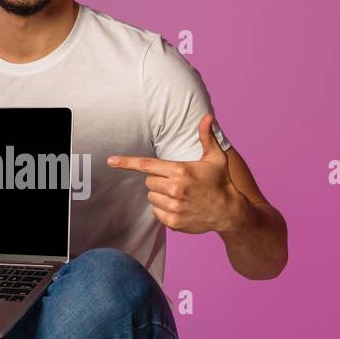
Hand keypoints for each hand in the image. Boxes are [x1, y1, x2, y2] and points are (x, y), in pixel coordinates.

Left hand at [107, 115, 244, 234]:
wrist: (229, 212)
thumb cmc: (221, 182)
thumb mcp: (216, 158)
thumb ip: (207, 137)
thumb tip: (207, 116)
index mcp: (180, 171)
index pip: (147, 165)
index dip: (127, 162)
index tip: (110, 161)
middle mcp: (175, 189)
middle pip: (148, 181)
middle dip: (159, 180)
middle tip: (177, 182)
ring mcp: (173, 207)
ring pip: (151, 197)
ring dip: (161, 195)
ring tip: (180, 195)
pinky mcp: (173, 222)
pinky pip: (156, 212)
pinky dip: (164, 210)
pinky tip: (180, 207)